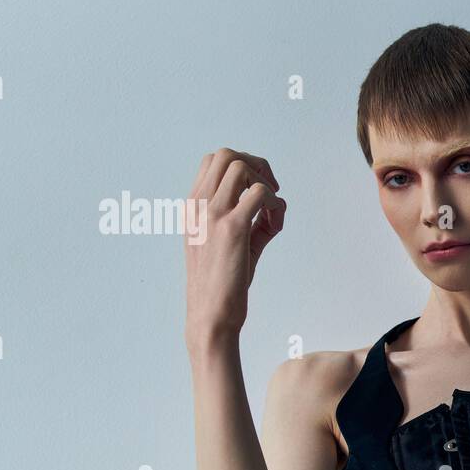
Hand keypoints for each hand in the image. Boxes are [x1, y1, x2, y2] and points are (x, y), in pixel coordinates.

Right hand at [183, 147, 285, 348]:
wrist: (210, 314)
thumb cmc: (221, 283)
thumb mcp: (229, 243)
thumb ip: (250, 220)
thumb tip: (278, 206)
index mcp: (191, 207)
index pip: (213, 161)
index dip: (243, 167)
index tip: (259, 190)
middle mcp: (197, 205)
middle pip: (226, 154)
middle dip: (257, 166)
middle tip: (271, 191)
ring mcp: (212, 214)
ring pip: (241, 167)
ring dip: (265, 182)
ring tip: (272, 211)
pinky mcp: (233, 228)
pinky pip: (261, 194)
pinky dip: (275, 204)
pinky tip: (275, 225)